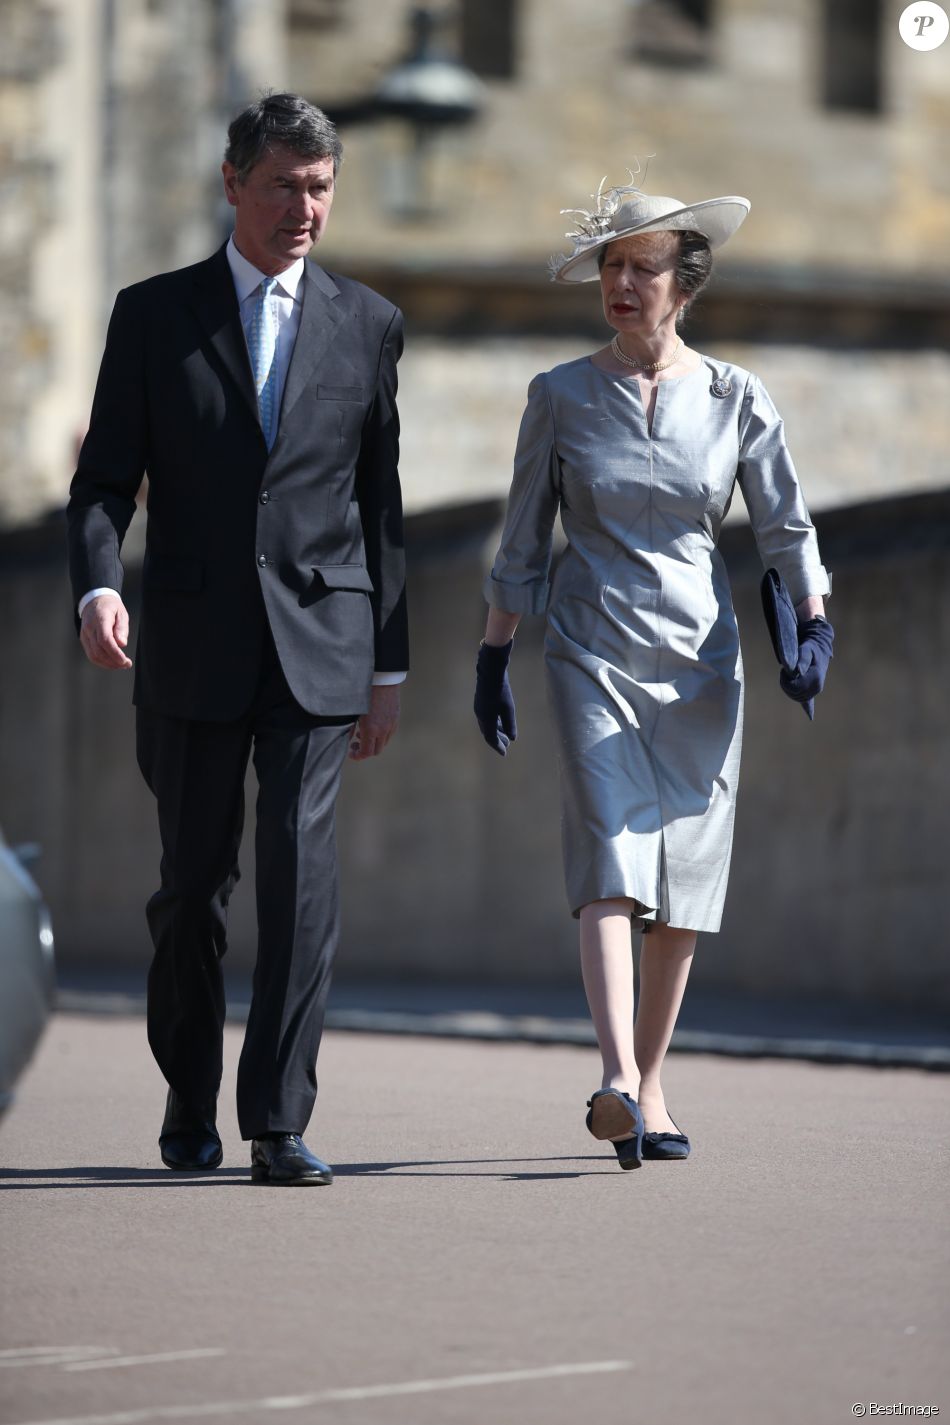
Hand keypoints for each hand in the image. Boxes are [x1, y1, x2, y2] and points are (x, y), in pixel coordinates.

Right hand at [79, 594, 132, 669]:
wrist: (94, 600)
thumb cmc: (110, 606)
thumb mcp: (121, 612)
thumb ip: (122, 628)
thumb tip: (122, 644)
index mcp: (99, 619)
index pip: (105, 640)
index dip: (115, 653)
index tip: (125, 661)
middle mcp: (89, 628)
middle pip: (99, 650)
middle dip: (114, 661)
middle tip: (127, 664)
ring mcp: (85, 634)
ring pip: (93, 655)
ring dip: (108, 664)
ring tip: (120, 665)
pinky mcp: (84, 639)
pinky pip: (91, 654)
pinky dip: (101, 662)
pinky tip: (112, 663)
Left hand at [349, 684, 399, 760]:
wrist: (381, 678)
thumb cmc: (363, 693)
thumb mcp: (353, 712)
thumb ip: (350, 728)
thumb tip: (348, 740)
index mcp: (371, 729)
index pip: (366, 753)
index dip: (358, 756)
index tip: (351, 752)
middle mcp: (383, 730)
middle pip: (376, 751)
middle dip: (365, 751)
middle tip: (356, 744)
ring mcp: (391, 724)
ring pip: (384, 743)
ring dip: (373, 743)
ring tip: (363, 733)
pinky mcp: (396, 718)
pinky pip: (389, 733)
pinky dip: (381, 735)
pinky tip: (374, 726)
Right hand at [474, 640, 516, 755]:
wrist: (490, 672)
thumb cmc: (502, 691)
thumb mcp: (509, 709)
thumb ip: (510, 724)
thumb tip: (512, 737)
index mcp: (486, 719)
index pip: (491, 738)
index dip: (498, 747)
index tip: (504, 753)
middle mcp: (480, 716)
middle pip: (488, 732)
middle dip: (498, 740)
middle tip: (506, 745)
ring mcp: (479, 708)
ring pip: (487, 725)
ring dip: (496, 731)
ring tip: (505, 735)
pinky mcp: (480, 702)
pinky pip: (486, 718)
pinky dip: (494, 723)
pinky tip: (500, 722)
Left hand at [779, 616, 833, 719]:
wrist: (819, 650)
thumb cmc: (810, 648)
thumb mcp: (806, 650)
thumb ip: (802, 659)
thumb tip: (798, 671)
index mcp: (815, 678)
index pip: (795, 688)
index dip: (785, 681)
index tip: (783, 671)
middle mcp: (817, 687)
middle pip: (794, 694)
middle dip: (785, 684)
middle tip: (785, 672)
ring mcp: (815, 691)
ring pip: (796, 697)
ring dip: (788, 688)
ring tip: (789, 676)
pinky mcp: (813, 692)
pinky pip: (808, 702)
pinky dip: (807, 707)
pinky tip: (810, 716)